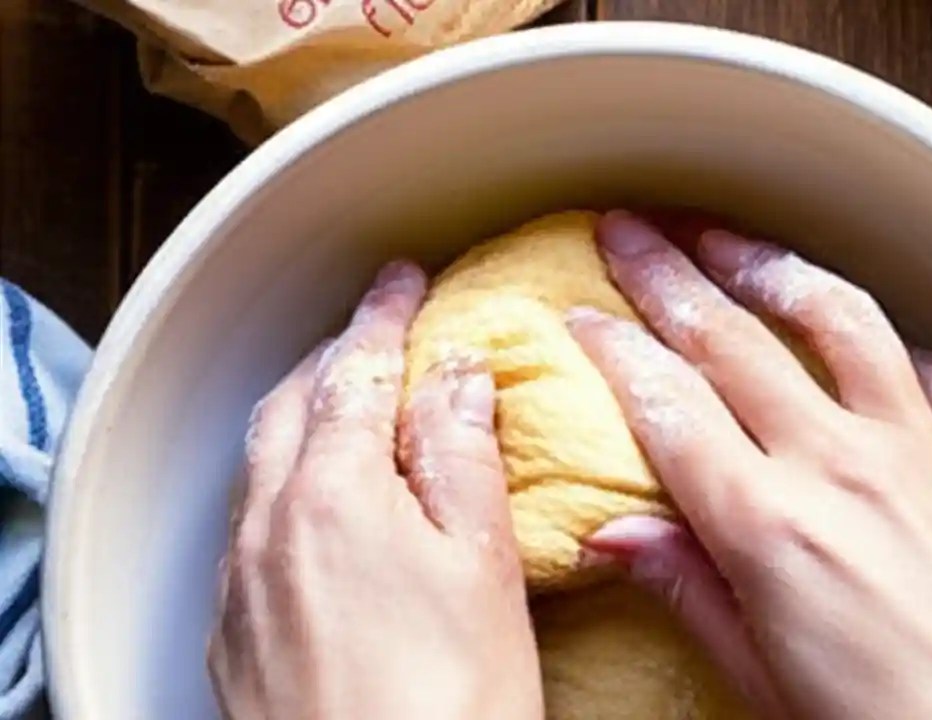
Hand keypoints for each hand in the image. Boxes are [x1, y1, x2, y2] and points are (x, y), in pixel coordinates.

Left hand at [207, 262, 540, 719]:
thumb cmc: (448, 704)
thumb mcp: (482, 566)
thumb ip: (461, 455)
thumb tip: (455, 375)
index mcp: (332, 494)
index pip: (356, 372)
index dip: (384, 316)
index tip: (403, 279)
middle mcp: (267, 529)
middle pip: (290, 406)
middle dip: (332, 357)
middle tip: (377, 330)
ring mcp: (241, 587)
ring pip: (260, 465)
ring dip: (302, 418)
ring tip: (346, 407)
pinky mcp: (234, 638)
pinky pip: (248, 527)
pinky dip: (284, 486)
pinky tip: (316, 512)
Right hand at [569, 211, 931, 719]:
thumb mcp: (763, 680)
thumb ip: (690, 590)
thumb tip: (612, 536)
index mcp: (771, 527)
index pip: (669, 407)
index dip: (616, 349)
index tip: (583, 313)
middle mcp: (844, 466)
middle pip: (733, 340)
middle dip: (667, 273)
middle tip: (628, 229)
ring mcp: (927, 449)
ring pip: (837, 320)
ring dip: (772, 267)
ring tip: (729, 239)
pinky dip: (904, 350)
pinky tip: (881, 342)